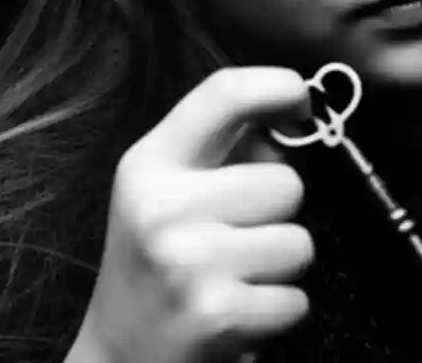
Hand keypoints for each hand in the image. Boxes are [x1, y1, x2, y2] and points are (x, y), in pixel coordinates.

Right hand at [66, 67, 314, 362]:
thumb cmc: (158, 266)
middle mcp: (163, 207)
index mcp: (150, 165)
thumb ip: (227, 151)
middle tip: (238, 241)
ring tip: (236, 278)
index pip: (225, 94)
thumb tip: (292, 120)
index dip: (278, 86)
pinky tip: (238, 314)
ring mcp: (188, 261)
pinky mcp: (216, 314)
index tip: (301, 101)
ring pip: (299, 244)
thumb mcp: (171, 194)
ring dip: (280, 268)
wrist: (119, 357)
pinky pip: (296, 299)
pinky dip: (278, 313)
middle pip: (286, 183)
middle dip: (279, 215)